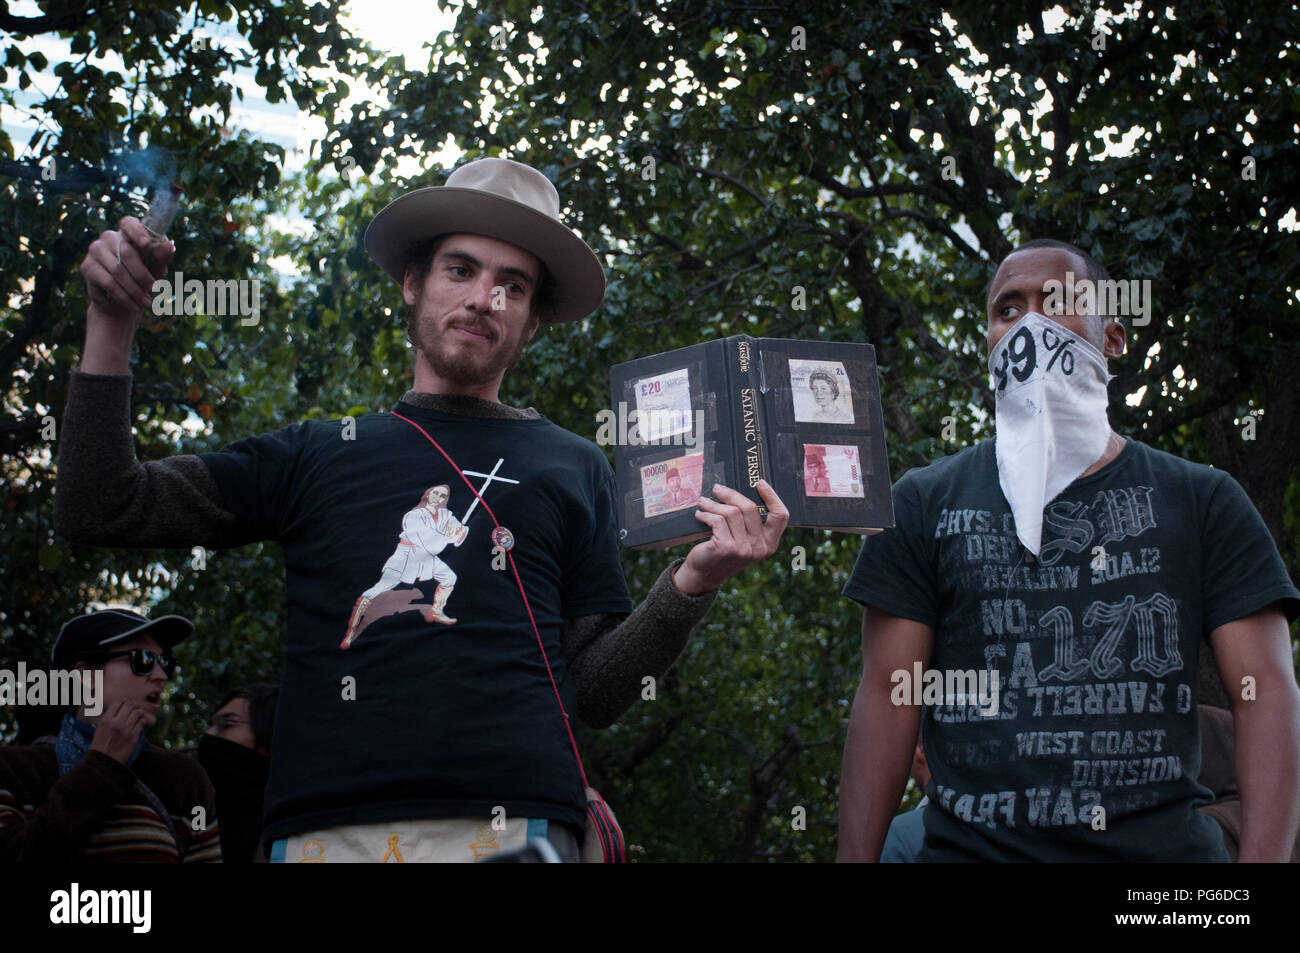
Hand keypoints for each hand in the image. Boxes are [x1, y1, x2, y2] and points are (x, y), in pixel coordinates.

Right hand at [80, 216, 172, 323]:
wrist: (123, 303)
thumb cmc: (143, 280)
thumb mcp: (156, 270)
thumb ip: (161, 258)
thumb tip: (167, 245)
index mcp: (128, 234)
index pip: (129, 223)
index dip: (137, 231)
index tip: (146, 244)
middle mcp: (109, 238)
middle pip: (127, 252)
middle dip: (143, 275)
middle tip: (154, 290)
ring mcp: (95, 250)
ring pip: (118, 270)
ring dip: (135, 290)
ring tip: (146, 302)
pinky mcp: (87, 266)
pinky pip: (108, 282)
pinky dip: (124, 296)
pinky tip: (133, 305)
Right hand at [88, 699, 152, 764]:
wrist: (104, 761)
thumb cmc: (101, 744)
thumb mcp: (100, 728)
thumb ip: (109, 717)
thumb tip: (119, 706)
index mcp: (106, 720)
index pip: (118, 702)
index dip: (123, 701)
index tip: (126, 703)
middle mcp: (116, 723)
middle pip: (129, 705)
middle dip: (133, 704)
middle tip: (134, 707)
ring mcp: (126, 730)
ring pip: (138, 712)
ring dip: (139, 712)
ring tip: (138, 715)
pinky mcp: (133, 737)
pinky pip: (141, 723)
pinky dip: (142, 721)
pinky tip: (139, 723)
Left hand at [673, 480, 789, 594]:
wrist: (705, 574)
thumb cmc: (724, 550)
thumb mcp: (744, 540)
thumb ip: (749, 522)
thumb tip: (742, 489)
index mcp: (770, 544)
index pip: (781, 516)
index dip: (772, 497)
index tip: (760, 483)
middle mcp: (760, 548)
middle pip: (750, 508)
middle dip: (731, 494)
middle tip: (718, 489)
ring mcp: (744, 549)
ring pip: (732, 512)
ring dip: (714, 504)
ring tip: (704, 502)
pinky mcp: (726, 548)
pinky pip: (717, 520)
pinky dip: (706, 514)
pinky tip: (700, 514)